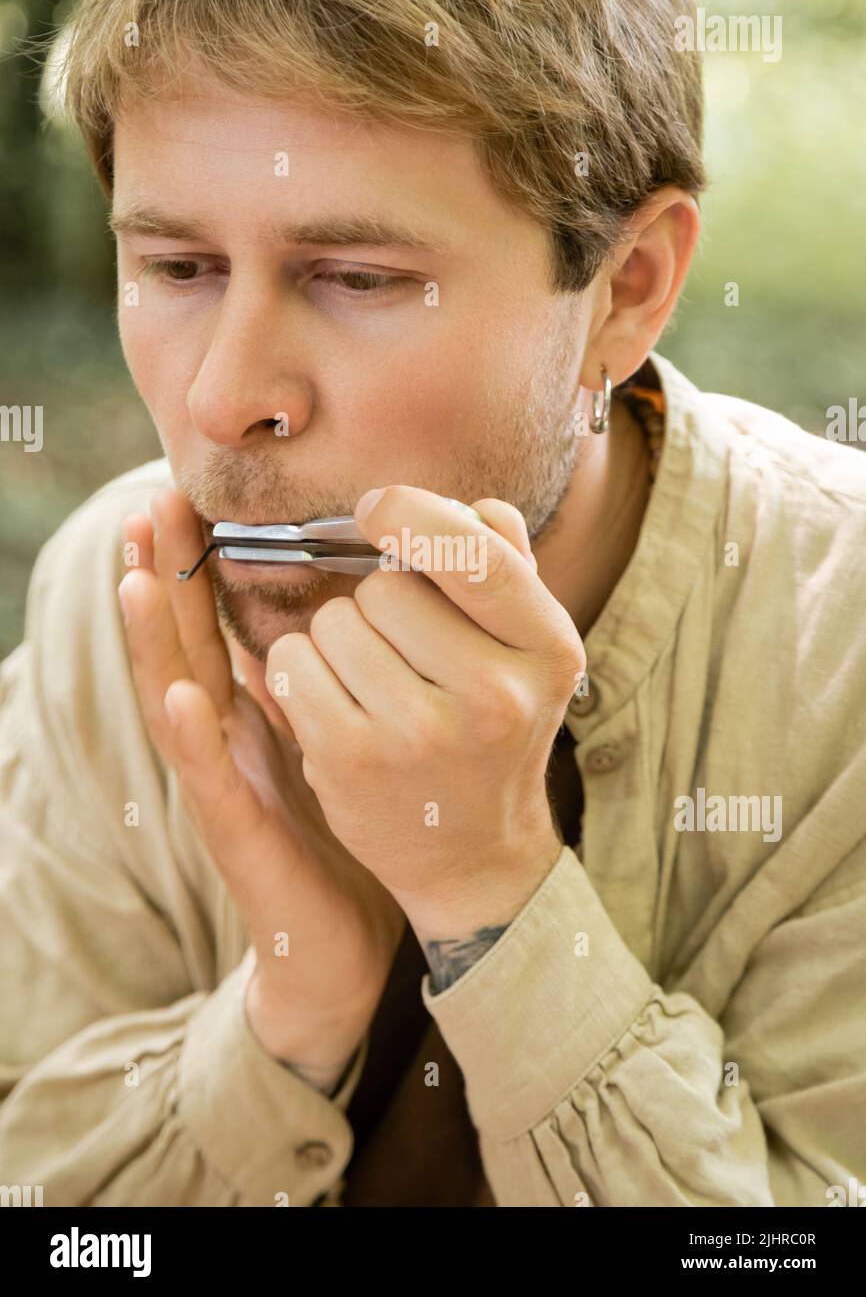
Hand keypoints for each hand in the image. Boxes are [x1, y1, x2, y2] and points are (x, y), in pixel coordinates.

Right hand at [118, 490, 404, 1084]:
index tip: (186, 497)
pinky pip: (211, 783)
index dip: (195, 564)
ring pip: (175, 701)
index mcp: (250, 711)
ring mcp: (223, 785)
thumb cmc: (348, 831)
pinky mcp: (238, 836)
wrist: (348, 940)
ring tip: (138, 579)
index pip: (213, 623)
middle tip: (149, 506)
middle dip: (162, 577)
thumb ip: (326, 677)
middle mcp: (225, 740)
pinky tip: (182, 696)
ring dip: (153, 642)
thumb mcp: (337, 734)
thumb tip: (340, 607)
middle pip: (182, 645)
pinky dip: (191, 738)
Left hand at [264, 487, 585, 936]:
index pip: (474, 552)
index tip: (380, 509)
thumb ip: (507, 570)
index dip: (412, 513)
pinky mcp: (352, 762)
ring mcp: (420, 734)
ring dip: (336, 639)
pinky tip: (332, 705)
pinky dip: (297, 673)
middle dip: (377, 601)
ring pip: (333, 621)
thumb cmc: (493, 728)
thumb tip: (475, 505)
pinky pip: (291, 663)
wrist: (473, 853)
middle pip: (386, 585)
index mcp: (548, 651)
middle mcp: (495, 695)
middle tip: (403, 651)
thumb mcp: (528, 653)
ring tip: (372, 684)